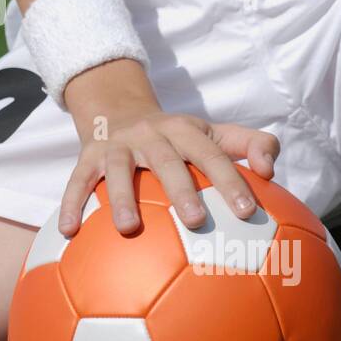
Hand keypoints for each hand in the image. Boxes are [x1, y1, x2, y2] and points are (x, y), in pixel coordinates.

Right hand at [60, 61, 279, 236]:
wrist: (119, 108)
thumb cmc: (179, 137)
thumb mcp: (215, 133)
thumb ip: (252, 145)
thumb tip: (270, 172)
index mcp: (185, 131)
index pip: (212, 154)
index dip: (230, 181)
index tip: (248, 212)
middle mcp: (151, 134)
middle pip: (166, 160)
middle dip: (181, 189)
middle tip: (196, 222)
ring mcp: (117, 145)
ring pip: (118, 170)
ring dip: (122, 197)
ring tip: (127, 229)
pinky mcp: (88, 156)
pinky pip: (77, 180)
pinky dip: (71, 203)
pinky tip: (69, 232)